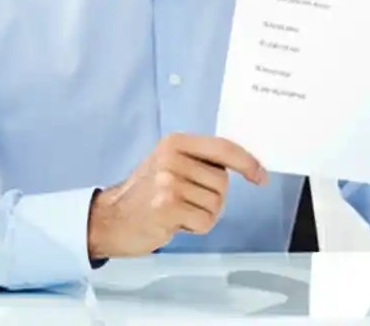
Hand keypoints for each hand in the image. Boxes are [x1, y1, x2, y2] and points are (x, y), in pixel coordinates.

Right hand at [87, 134, 267, 259]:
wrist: (109, 219)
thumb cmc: (145, 194)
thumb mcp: (169, 164)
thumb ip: (200, 160)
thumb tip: (246, 165)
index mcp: (175, 143)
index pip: (223, 148)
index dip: (247, 162)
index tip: (260, 176)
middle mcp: (171, 158)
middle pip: (222, 182)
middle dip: (213, 198)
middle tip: (186, 202)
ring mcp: (168, 182)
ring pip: (216, 204)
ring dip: (203, 214)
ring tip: (178, 212)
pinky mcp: (167, 207)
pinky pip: (205, 221)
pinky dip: (196, 228)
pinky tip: (175, 223)